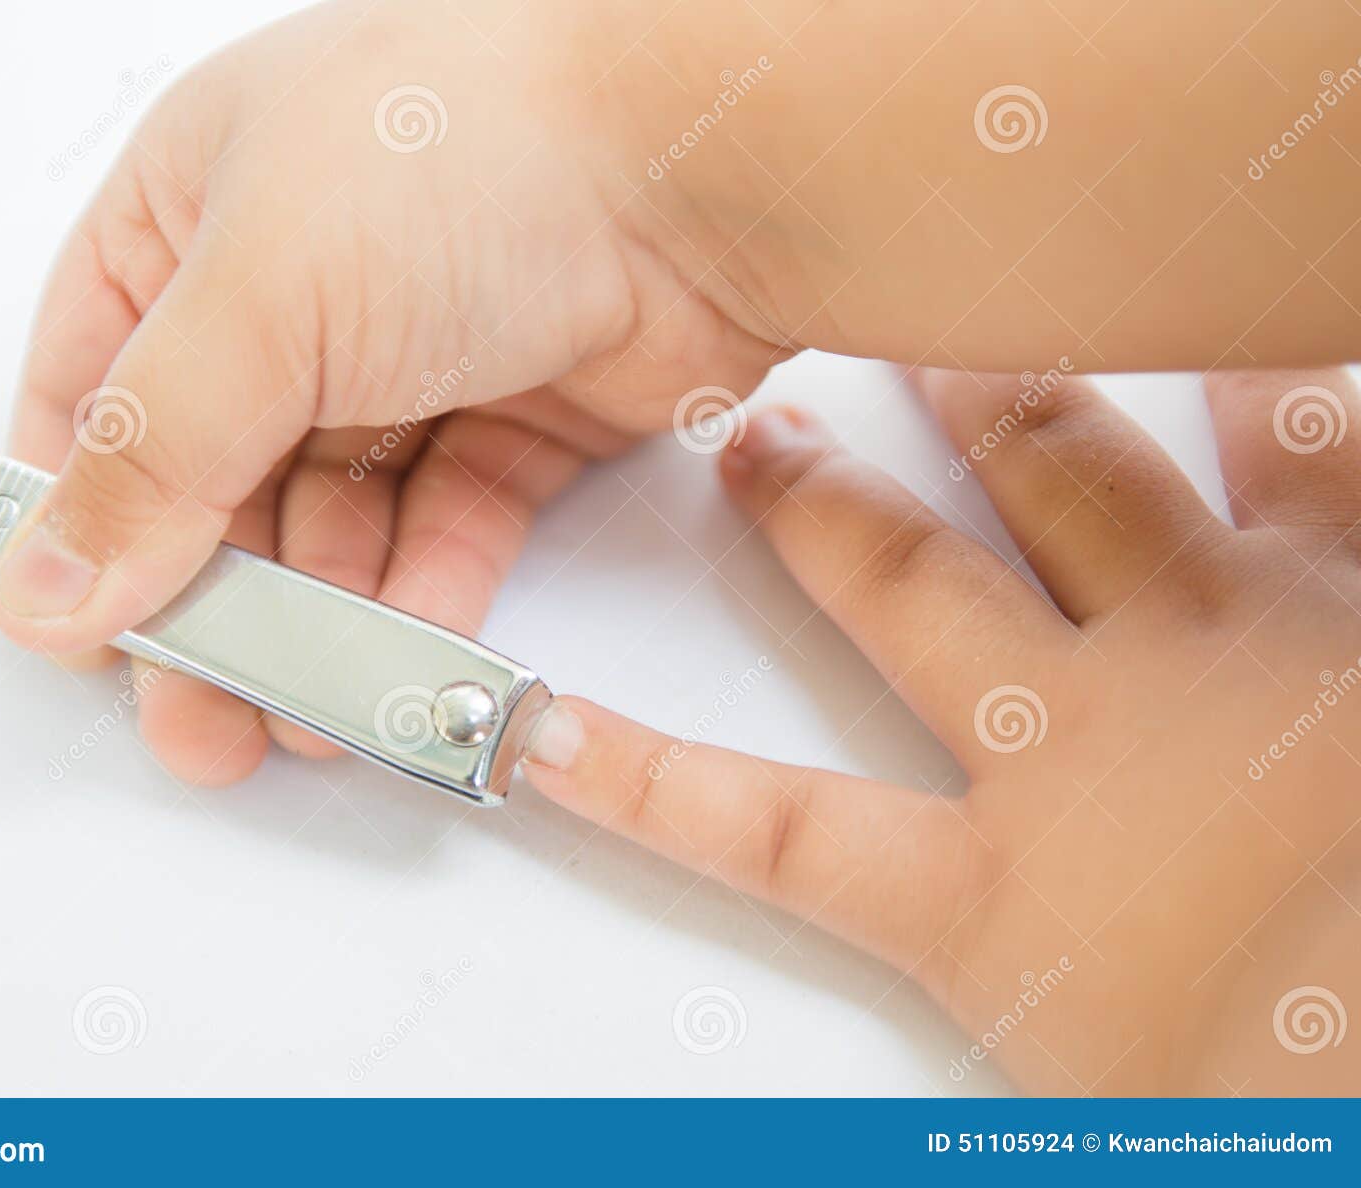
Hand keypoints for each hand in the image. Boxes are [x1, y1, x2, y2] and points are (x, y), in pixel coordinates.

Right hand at [0, 0, 778, 780]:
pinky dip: (423, 593)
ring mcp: (415, 346)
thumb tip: (44, 589)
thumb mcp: (258, 300)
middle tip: (201, 721)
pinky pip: (445, 523)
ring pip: (335, 513)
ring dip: (321, 617)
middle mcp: (303, 275)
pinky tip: (411, 657)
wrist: (701, 165)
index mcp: (199, 202)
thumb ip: (147, 457)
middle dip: (210, 600)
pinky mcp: (520, 412)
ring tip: (309, 716)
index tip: (74, 626)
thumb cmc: (473, 157)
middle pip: (218, 469)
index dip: (76, 506)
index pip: (94, 376)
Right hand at [522, 368, 1360, 1094]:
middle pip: (907, 591)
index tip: (549, 725)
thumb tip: (951, 1116)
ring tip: (955, 336)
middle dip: (820, 510)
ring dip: (1007, 404)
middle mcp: (1090, 738)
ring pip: (1081, 480)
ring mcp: (1224, 647)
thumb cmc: (1298, 1084)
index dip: (638, 777)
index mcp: (1010, 892)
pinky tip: (1245, 342)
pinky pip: (1311, 462)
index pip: (768, 832)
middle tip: (764, 440)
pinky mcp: (1353, 596)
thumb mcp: (1105, 1102)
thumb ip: (1013, 1045)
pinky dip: (1273, 396)